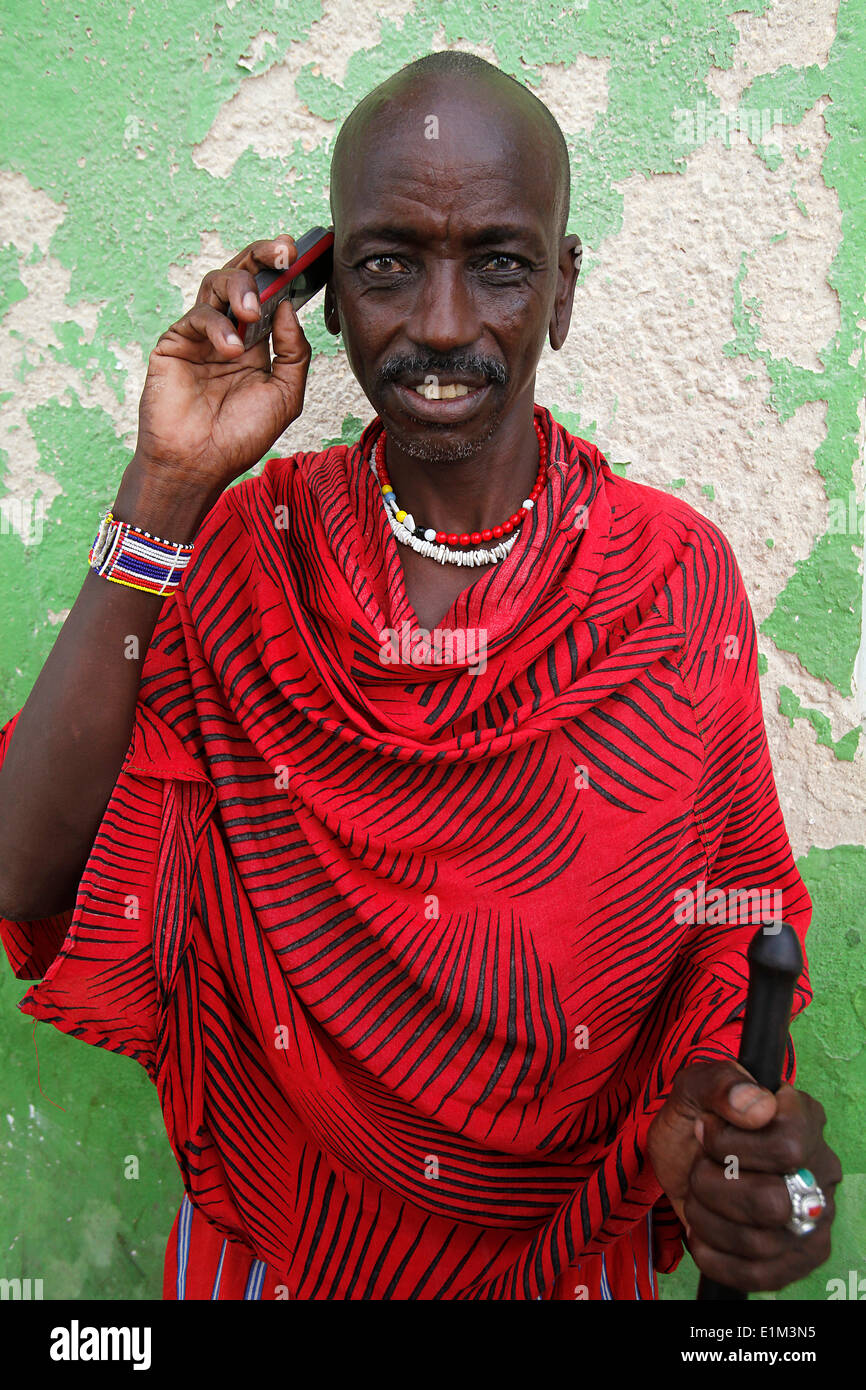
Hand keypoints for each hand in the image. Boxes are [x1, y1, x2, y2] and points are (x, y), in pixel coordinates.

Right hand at [132, 235, 312, 492]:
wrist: (198, 464)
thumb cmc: (240, 436)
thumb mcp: (285, 395)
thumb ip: (294, 352)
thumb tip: (289, 308)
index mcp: (257, 343)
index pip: (271, 294)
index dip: (284, 272)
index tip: (303, 254)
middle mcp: (230, 331)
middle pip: (243, 275)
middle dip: (263, 256)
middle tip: (283, 252)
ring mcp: (201, 334)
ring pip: (218, 283)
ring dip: (242, 288)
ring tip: (254, 313)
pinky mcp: (176, 341)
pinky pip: (198, 314)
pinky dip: (218, 325)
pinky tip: (230, 349)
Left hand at [647, 1060, 841, 1291]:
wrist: (685, 1158)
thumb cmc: (697, 1118)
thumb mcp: (694, 1086)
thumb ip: (721, 1083)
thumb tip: (758, 1107)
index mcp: (804, 1118)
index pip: (787, 1147)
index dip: (732, 1145)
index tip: (708, 1130)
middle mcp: (820, 1169)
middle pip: (773, 1202)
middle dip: (714, 1186)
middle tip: (700, 1167)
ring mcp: (815, 1217)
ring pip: (761, 1242)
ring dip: (708, 1219)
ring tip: (699, 1196)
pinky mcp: (800, 1255)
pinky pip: (761, 1276)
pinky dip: (717, 1258)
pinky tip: (701, 1234)